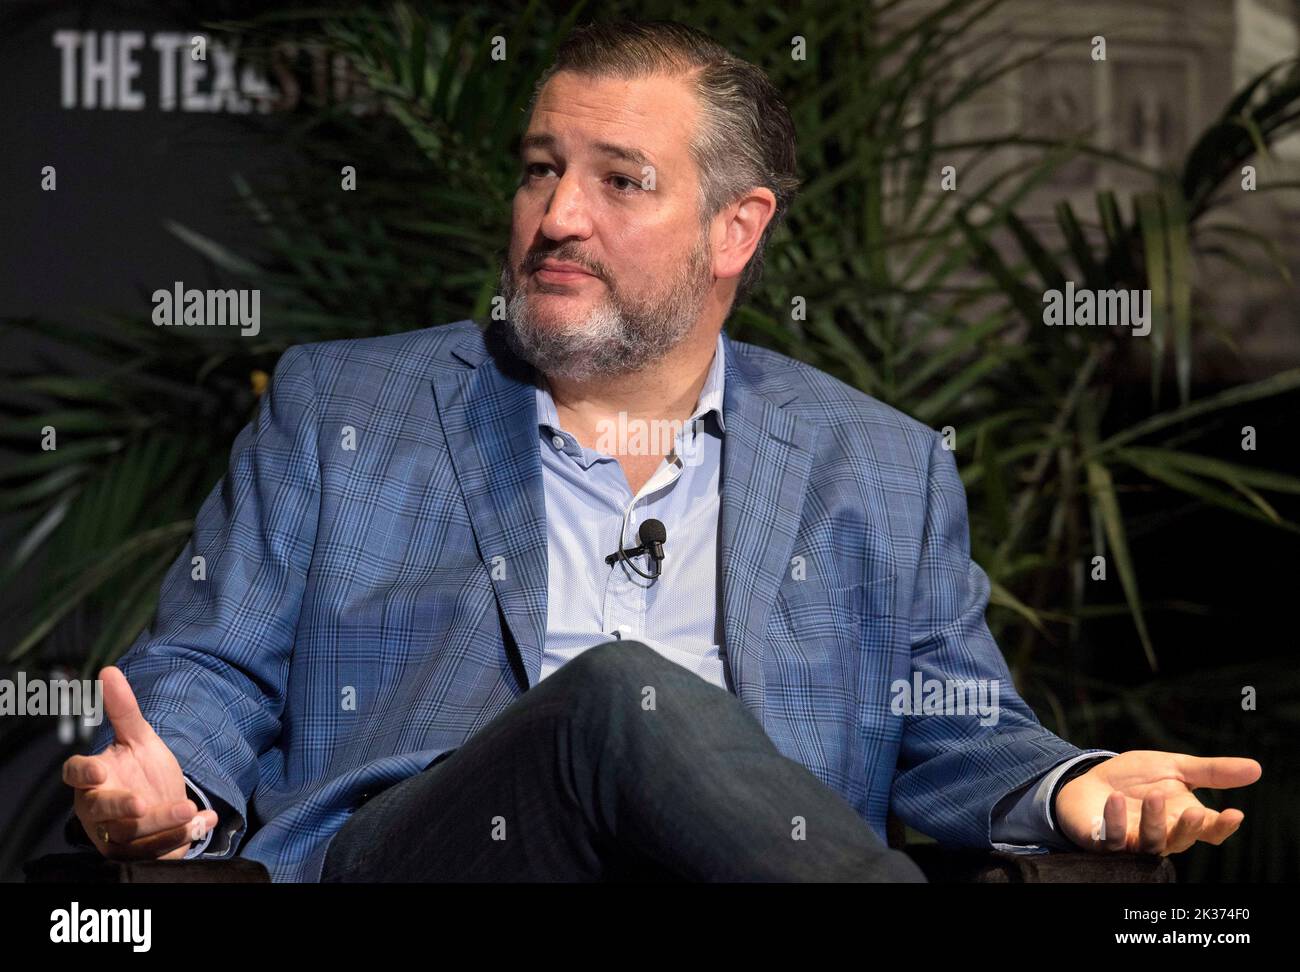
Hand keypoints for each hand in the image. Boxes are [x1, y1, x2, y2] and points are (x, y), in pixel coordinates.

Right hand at [62, 666, 218, 860]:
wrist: (165, 808)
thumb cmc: (141, 772)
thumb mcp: (139, 739)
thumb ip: (123, 710)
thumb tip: (108, 670)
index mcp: (92, 780)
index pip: (75, 775)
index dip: (82, 774)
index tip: (98, 771)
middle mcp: (99, 811)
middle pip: (101, 811)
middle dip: (120, 808)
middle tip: (141, 803)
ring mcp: (118, 836)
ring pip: (132, 834)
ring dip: (161, 824)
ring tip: (190, 812)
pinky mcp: (138, 855)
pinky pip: (156, 850)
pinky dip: (181, 837)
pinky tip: (204, 821)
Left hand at [1054, 750, 1260, 854]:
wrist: (1092, 779)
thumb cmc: (1137, 779)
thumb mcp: (1175, 768)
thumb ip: (1212, 772)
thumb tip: (1257, 768)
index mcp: (1182, 819)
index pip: (1209, 830)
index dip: (1222, 826)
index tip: (1234, 813)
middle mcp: (1161, 835)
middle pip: (1181, 841)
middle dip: (1189, 829)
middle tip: (1195, 811)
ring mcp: (1132, 841)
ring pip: (1149, 843)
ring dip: (1154, 822)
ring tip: (1155, 796)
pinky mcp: (1102, 839)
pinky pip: (1111, 838)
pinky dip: (1114, 821)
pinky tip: (1115, 799)